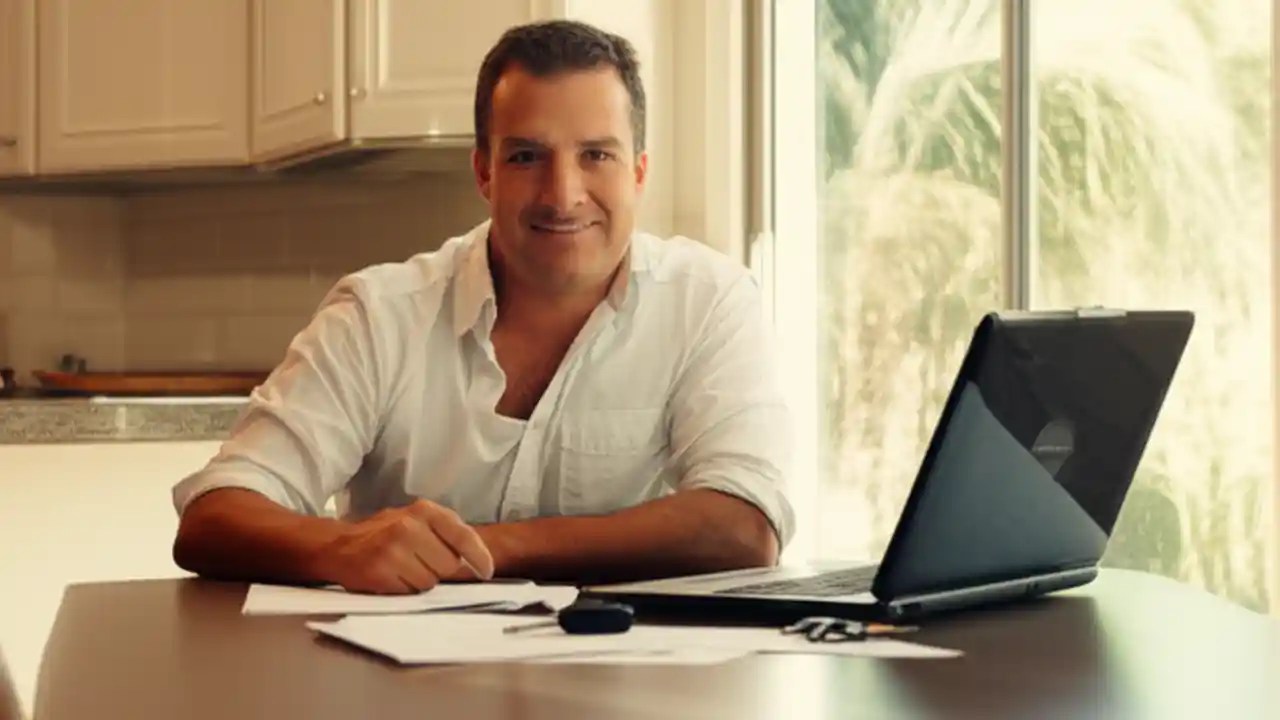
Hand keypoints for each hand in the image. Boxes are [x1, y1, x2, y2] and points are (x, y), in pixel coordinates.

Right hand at [317, 500, 494, 593]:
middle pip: (450, 565)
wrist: (339, 546)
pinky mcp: (380, 572)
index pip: (464, 537)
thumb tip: (477, 561)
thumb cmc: (386, 534)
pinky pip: (409, 592)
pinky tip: (391, 577)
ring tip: (404, 569)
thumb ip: (446, 533)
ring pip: (431, 582)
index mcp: (424, 511)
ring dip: (421, 581)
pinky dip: (404, 590)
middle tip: (421, 563)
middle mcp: (410, 527)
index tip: (486, 572)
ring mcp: (394, 549)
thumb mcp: (417, 520)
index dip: (479, 557)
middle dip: (440, 570)